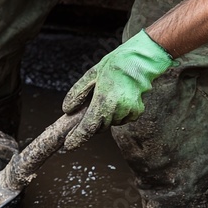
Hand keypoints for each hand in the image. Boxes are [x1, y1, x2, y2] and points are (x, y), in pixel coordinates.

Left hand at [61, 30, 174, 149]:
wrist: (140, 61)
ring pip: (110, 123)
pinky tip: (119, 98)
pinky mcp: (137, 112)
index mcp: (103, 100)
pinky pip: (122, 119)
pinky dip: (117, 113)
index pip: (88, 127)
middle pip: (99, 127)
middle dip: (92, 122)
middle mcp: (117, 110)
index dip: (77, 138)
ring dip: (105, 116)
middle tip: (93, 105)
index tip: (69, 146)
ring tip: (108, 96)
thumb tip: (67, 109)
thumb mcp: (91, 75)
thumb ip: (78, 93)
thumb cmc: (115, 65)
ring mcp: (128, 112)